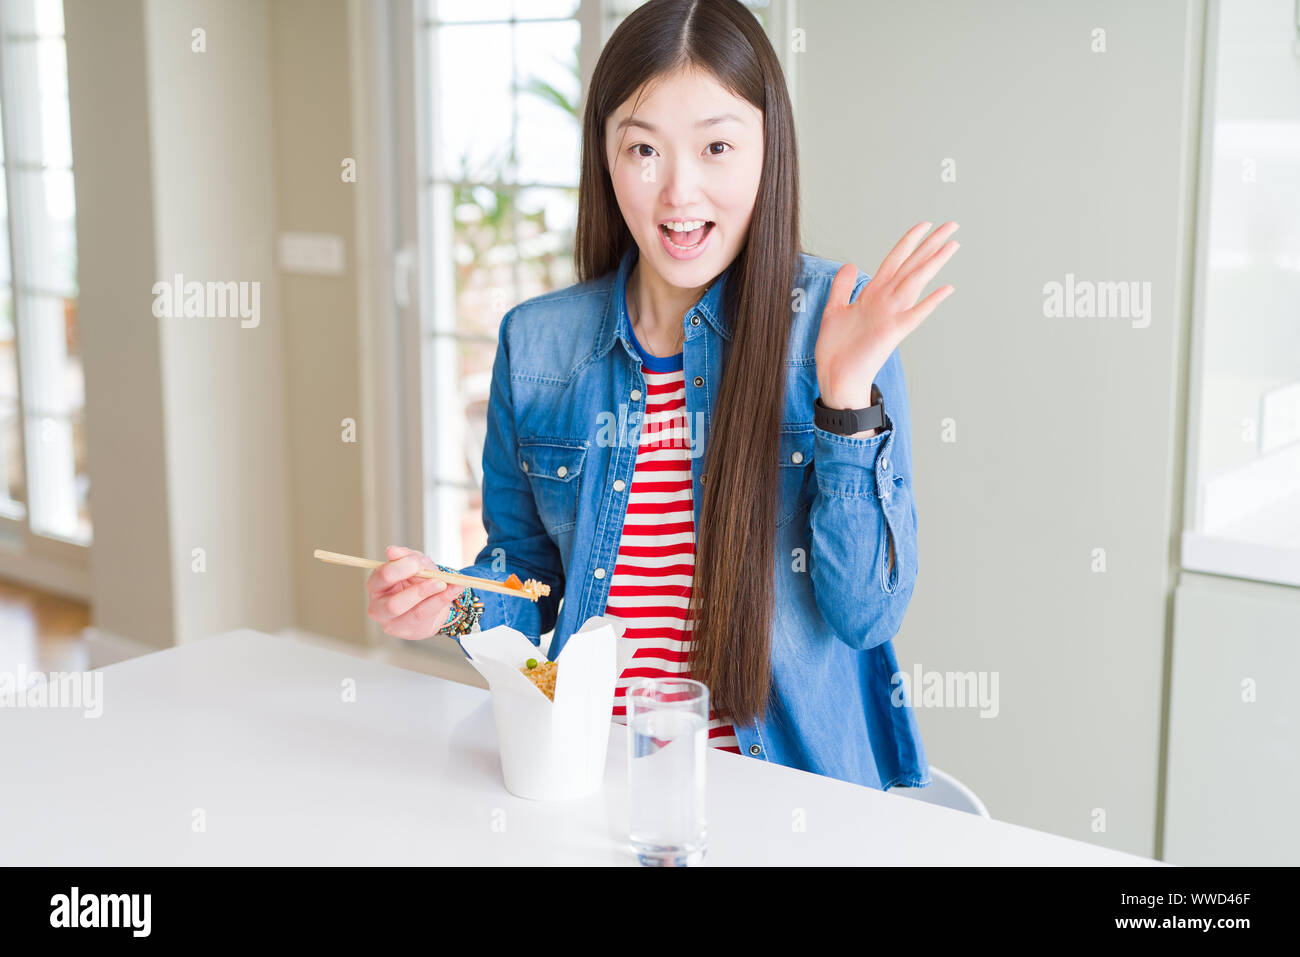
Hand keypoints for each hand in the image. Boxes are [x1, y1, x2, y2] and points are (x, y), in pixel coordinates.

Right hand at [366, 545, 464, 639]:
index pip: (383, 577)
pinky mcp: (411, 631)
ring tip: (449, 585)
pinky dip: (444, 601)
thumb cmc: (415, 580)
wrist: (426, 599)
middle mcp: (379, 608)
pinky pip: (429, 618)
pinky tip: (455, 590)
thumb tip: (392, 551)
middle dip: (419, 591)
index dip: (401, 568)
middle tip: (438, 580)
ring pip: (415, 614)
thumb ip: (406, 557)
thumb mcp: (413, 563)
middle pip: (394, 604)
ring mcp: (393, 623)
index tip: (419, 563)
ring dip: (436, 598)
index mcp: (375, 585)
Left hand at [815, 221, 959, 409]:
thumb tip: (851, 264)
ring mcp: (891, 316)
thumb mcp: (834, 310)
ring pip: (915, 282)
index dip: (908, 242)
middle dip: (931, 244)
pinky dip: (930, 302)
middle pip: (912, 266)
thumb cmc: (837, 350)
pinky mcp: (892, 333)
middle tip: (952, 225)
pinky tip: (946, 289)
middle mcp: (885, 302)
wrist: (836, 378)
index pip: (895, 261)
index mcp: (873, 295)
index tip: (925, 224)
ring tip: (952, 245)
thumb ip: (843, 287)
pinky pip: (915, 314)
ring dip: (933, 263)